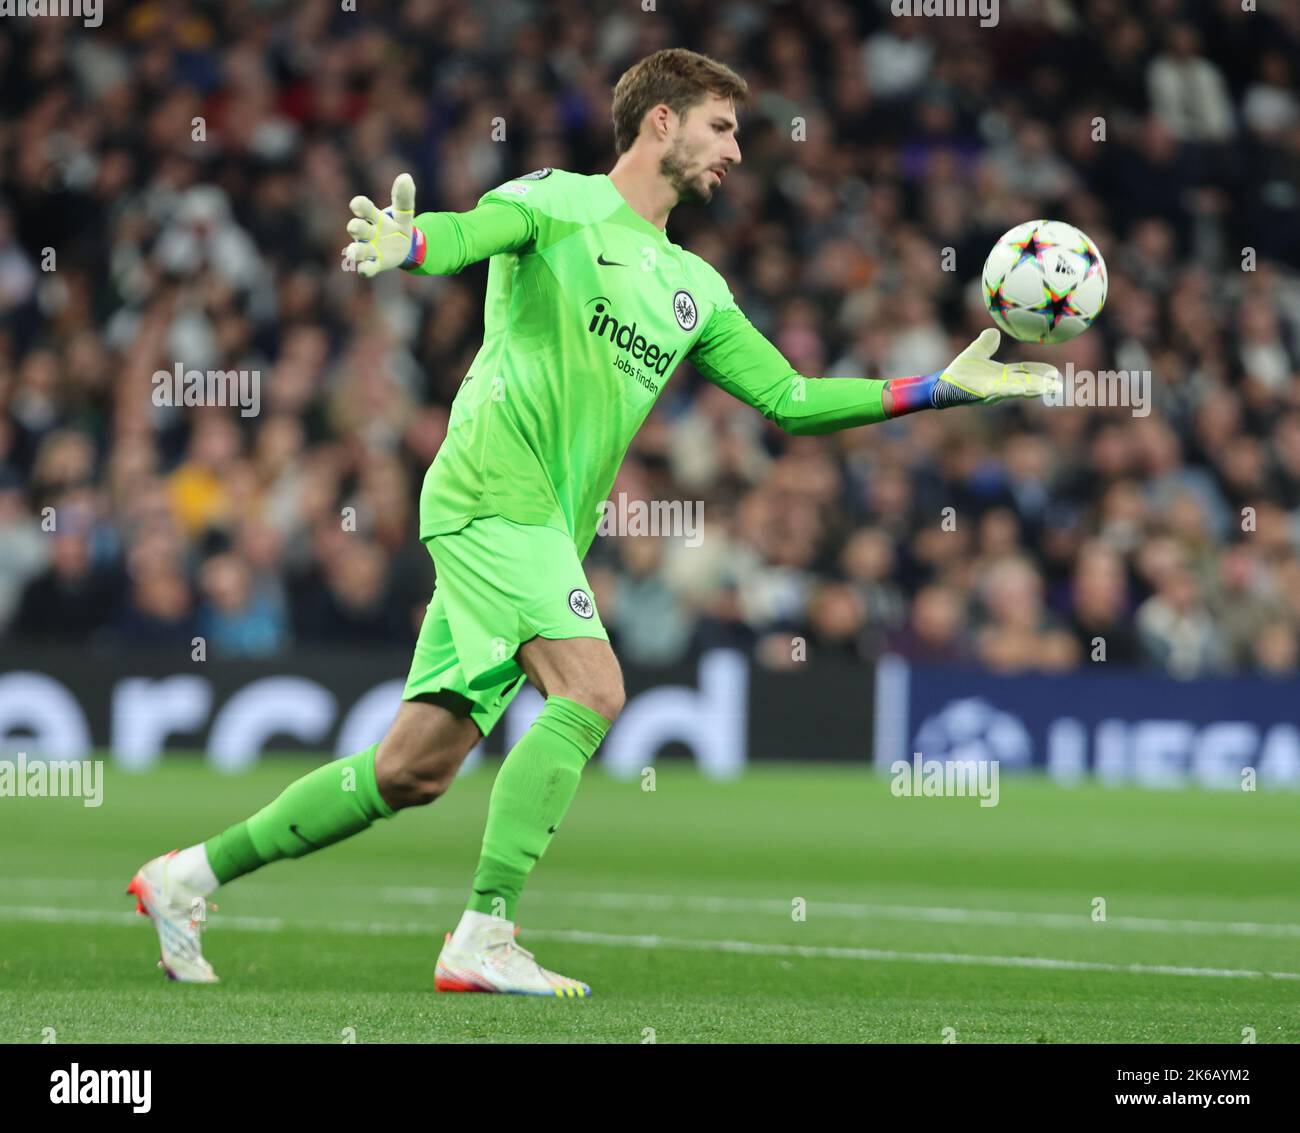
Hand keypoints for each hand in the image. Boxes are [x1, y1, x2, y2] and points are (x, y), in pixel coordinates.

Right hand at [344, 173, 417, 277]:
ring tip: (352, 253)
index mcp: (374, 217)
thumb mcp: (405, 212)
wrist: (405, 246)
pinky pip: (367, 267)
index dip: (359, 205)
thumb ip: (404, 197)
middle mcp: (368, 232)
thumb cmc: (399, 225)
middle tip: (355, 226)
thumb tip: (406, 177)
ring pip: (358, 249)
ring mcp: (370, 248)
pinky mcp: (376, 263)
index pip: (363, 208)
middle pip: (357, 228)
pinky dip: (365, 269)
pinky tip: (364, 270)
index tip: (357, 204)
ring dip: (354, 251)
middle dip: (355, 227)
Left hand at [932, 328, 1061, 405]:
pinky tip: (1023, 388)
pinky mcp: (983, 393)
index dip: (1039, 374)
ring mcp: (993, 391)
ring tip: (1050, 388)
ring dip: (1034, 388)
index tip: (1054, 373)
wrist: (941, 386)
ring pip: (1018, 389)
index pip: (1025, 374)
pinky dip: (1012, 389)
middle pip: (1027, 384)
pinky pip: (1000, 391)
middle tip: (1060, 387)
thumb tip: (993, 332)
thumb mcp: (975, 354)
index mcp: (1001, 377)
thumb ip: (985, 344)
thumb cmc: (957, 373)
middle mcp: (1000, 386)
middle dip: (1043, 386)